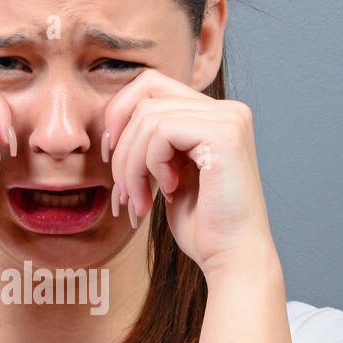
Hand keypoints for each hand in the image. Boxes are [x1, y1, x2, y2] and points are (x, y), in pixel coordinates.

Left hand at [102, 69, 278, 278]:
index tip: (110, 156)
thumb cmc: (203, 226)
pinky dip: (151, 164)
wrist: (232, 257)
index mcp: (215, 115)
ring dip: (132, 166)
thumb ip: (153, 142)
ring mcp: (229, 119)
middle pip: (145, 95)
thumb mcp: (171, 173)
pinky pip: (161, 132)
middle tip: (123, 191)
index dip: (120, 115)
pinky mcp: (224, 135)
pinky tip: (169, 190)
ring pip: (147, 118)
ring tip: (139, 202)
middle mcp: (227, 109)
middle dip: (122, 146)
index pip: (151, 85)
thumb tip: (113, 125)